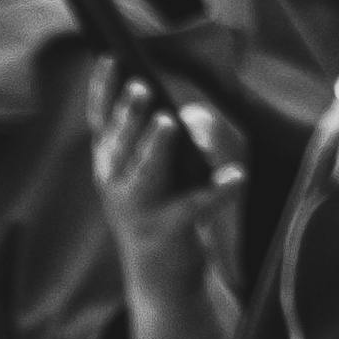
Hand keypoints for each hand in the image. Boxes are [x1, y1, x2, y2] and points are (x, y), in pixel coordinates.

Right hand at [89, 67, 227, 251]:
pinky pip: (195, 206)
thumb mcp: (144, 174)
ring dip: (157, 147)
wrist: (158, 281)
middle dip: (130, 115)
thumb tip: (189, 116)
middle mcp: (116, 186)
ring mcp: (138, 210)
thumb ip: (154, 140)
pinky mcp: (168, 232)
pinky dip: (218, 191)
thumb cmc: (155, 213)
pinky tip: (237, 175)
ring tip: (170, 122)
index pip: (101, 121)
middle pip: (120, 144)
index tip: (111, 57)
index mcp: (109, 166)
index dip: (104, 90)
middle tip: (143, 87)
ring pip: (146, 173)